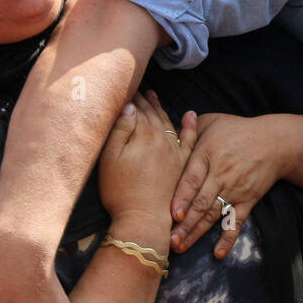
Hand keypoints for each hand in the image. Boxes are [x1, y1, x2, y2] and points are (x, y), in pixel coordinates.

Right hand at [99, 92, 196, 238]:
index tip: (125, 85)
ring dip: (160, 107)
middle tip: (138, 86)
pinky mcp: (181, 164)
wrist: (143, 218)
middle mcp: (162, 138)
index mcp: (143, 134)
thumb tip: (129, 106)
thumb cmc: (121, 190)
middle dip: (144, 99)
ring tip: (154, 95)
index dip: (130, 96)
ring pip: (168, 122)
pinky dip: (190, 126)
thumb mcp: (110, 158)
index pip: (136, 108)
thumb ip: (120, 129)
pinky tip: (191, 115)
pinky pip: (189, 140)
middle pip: (152, 113)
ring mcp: (174, 151)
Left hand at [169, 113, 288, 258]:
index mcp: (208, 155)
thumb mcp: (213, 121)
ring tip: (181, 247)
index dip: (183, 197)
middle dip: (185, 223)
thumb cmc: (238, 130)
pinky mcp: (247, 201)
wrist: (276, 142)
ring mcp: (235, 190)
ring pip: (213, 215)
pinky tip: (218, 253)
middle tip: (169, 240)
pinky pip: (236, 222)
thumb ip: (188, 129)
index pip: (193, 179)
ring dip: (197, 233)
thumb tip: (165, 136)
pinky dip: (228, 238)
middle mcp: (221, 175)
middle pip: (201, 203)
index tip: (173, 214)